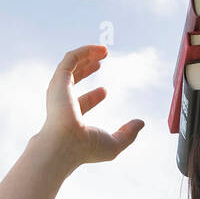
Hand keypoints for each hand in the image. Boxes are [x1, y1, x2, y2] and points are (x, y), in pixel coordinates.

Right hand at [37, 45, 144, 164]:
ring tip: (103, 50)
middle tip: (102, 60)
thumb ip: (128, 134)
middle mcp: (62, 102)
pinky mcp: (59, 79)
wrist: (66, 146)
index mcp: (71, 118)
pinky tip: (99, 49)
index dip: (94, 96)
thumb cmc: (86, 149)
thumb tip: (140, 123)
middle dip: (87, 68)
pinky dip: (84, 51)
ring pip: (71, 66)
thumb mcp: (114, 143)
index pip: (81, 103)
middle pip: (74, 80)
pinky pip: (70, 58)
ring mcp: (59, 90)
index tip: (105, 90)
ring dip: (86, 55)